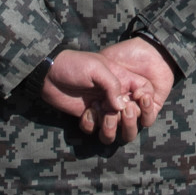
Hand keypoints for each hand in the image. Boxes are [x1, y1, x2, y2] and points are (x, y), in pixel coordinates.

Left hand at [38, 43, 170, 143]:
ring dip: (110, 127)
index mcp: (123, 81)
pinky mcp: (88, 117)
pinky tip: (85, 112)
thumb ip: (113, 85)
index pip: (145, 94)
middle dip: (128, 120)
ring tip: (98, 112)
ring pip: (116, 129)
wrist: (49, 73)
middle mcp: (115, 97)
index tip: (137, 102)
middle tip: (113, 111)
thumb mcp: (97, 68)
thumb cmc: (75, 64)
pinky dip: (91, 124)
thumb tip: (122, 107)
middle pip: (134, 118)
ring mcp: (102, 108)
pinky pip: (95, 130)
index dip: (146, 103)